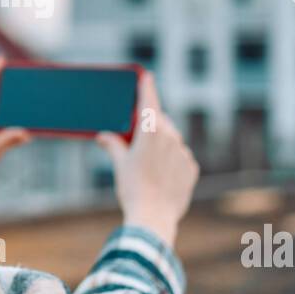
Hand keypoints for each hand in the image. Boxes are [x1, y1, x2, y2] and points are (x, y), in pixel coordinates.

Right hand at [95, 71, 196, 245]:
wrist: (153, 218)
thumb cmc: (132, 189)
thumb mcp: (119, 165)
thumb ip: (113, 145)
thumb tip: (102, 136)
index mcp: (151, 131)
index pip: (149, 101)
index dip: (146, 87)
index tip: (146, 75)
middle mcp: (170, 137)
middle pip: (160, 122)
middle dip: (151, 125)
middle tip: (138, 138)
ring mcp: (183, 153)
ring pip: (172, 140)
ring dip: (162, 144)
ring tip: (148, 165)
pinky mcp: (191, 168)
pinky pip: (181, 157)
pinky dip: (172, 160)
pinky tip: (161, 176)